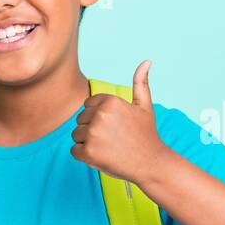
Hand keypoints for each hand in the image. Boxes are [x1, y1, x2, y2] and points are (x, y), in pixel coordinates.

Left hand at [70, 61, 168, 184]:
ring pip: (76, 135)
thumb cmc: (146, 134)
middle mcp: (100, 115)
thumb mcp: (144, 105)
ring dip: (87, 142)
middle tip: (112, 138)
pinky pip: (74, 151)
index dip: (98, 117)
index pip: (87, 105)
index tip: (114, 126)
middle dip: (92, 129)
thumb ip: (140, 83)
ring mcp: (93, 134)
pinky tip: (102, 156)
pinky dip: (85, 156)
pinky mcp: (88, 152)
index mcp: (110, 101)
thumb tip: (146, 61)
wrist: (150, 163)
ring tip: (108, 147)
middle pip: (80, 120)